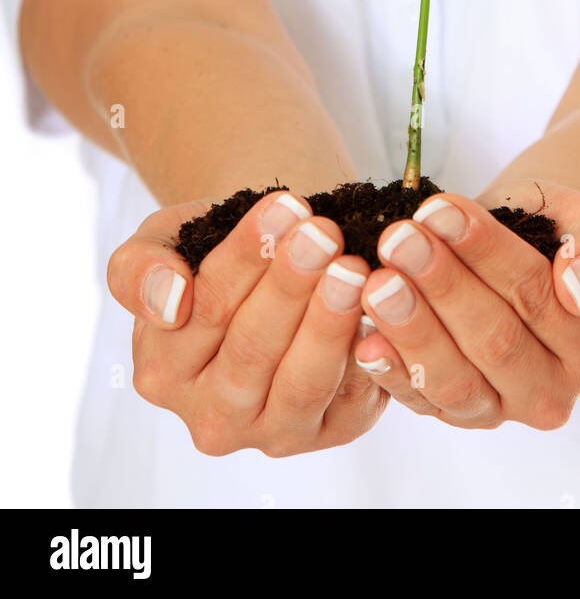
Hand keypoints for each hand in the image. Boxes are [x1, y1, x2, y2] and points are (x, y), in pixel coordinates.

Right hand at [106, 189, 388, 456]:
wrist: (274, 267)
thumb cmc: (210, 256)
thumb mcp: (162, 243)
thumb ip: (139, 269)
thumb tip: (170, 298)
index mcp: (161, 371)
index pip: (204, 309)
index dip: (246, 256)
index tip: (284, 206)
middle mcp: (210, 416)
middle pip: (253, 347)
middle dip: (291, 285)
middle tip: (324, 232)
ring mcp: (270, 433)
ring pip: (301, 379)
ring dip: (329, 321)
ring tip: (352, 267)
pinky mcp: (328, 433)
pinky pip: (349, 398)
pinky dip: (367, 354)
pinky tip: (380, 309)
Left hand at [352, 179, 579, 429]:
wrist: (527, 254)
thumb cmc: (556, 232)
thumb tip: (579, 288)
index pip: (535, 296)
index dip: (484, 252)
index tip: (438, 209)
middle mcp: (555, 394)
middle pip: (493, 340)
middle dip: (441, 285)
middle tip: (397, 239)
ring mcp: (503, 410)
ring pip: (455, 378)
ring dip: (411, 329)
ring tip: (376, 281)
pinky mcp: (457, 415)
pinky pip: (422, 401)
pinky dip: (390, 372)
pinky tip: (362, 338)